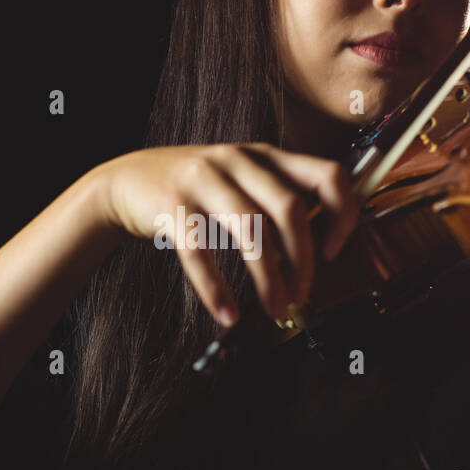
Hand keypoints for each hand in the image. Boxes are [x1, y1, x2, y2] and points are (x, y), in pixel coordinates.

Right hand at [94, 142, 360, 324]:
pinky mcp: (171, 205)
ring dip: (269, 278)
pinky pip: (199, 252)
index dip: (342, 214)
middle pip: (290, 209)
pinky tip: (227, 313)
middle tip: (300, 295)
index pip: (326, 174)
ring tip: (274, 307)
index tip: (332, 251)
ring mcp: (202, 180)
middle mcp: (238, 161)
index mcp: (265, 156)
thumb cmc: (195, 189)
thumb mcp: (241, 180)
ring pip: (251, 230)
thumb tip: (311, 253)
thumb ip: (277, 201)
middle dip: (302, 261)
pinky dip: (216, 289)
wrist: (128, 180)